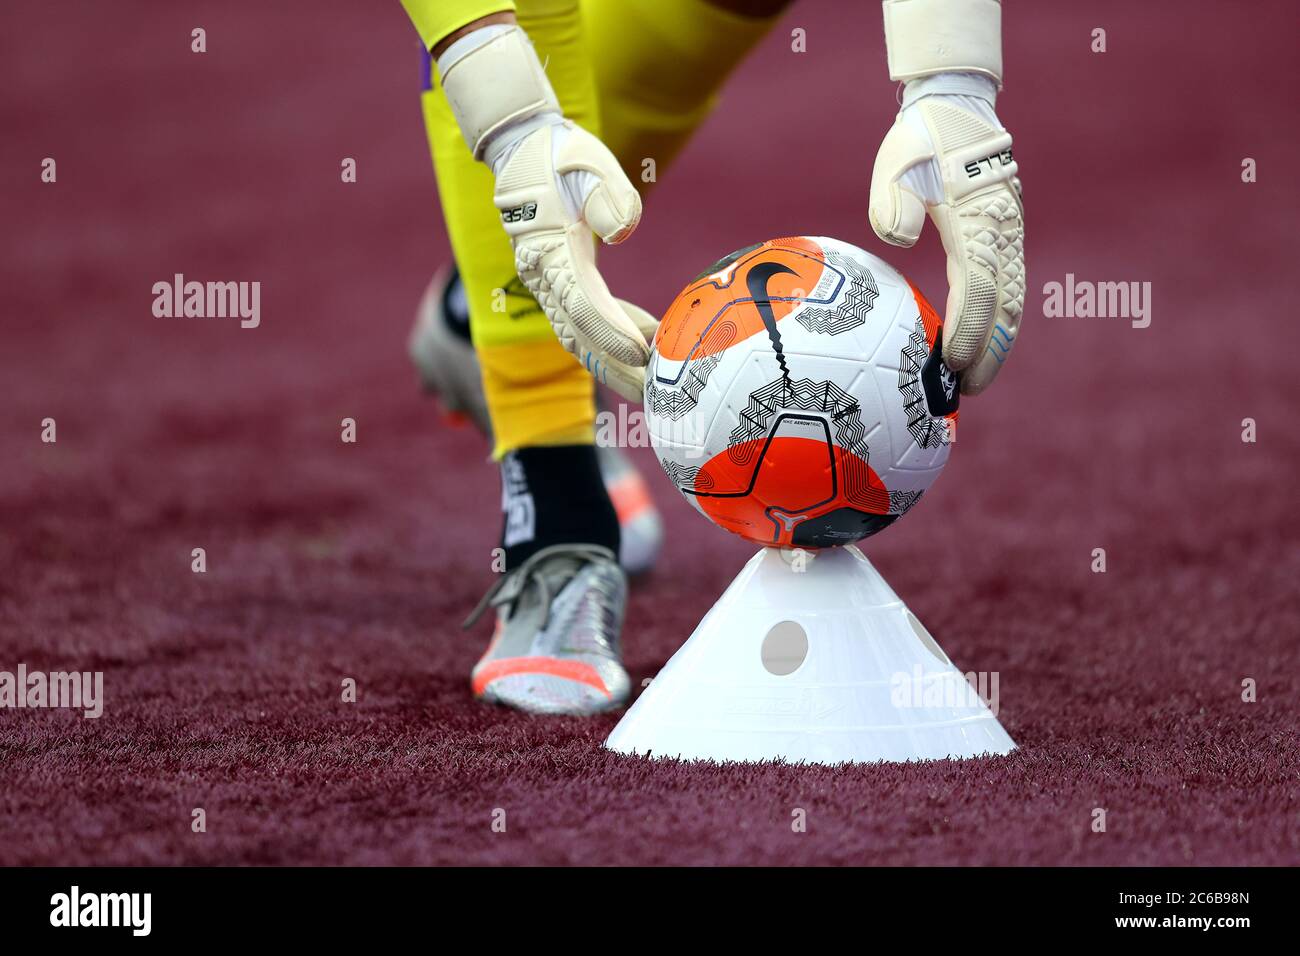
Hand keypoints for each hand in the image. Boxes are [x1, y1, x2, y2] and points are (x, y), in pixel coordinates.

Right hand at [438, 25, 655, 401]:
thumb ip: (608, 193)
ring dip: (614, 362)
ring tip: (654, 383)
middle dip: (617, 368)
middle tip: (655, 396)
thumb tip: (623, 230)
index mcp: (550, 249)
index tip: (643, 352)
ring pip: (578, 336)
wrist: (523, 145)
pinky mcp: (557, 280)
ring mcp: (546, 281)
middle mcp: (543, 274)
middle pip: (579, 336)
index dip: (612, 331)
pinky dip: (612, 334)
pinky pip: (583, 319)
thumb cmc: (560, 152)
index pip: (582, 303)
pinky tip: (648, 339)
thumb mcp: (588, 160)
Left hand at [869, 75, 1023, 394]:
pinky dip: (998, 319)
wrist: (955, 108)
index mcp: (977, 217)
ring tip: (976, 378)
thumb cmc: (920, 139)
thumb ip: (894, 201)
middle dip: (990, 349)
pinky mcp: (1007, 234)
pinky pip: (1008, 285)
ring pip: (1012, 298)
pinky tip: (980, 344)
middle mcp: (1003, 229)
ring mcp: (1010, 232)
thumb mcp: (896, 162)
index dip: (969, 327)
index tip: (953, 360)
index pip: (978, 284)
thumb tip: (898, 239)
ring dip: (997, 341)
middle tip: (970, 388)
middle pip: (1004, 303)